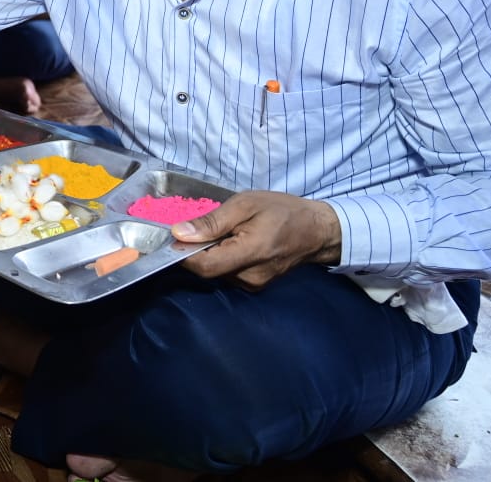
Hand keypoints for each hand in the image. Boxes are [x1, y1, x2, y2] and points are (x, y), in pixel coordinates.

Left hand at [174, 190, 342, 289]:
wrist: (317, 230)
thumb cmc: (282, 211)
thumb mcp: (246, 205)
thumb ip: (212, 221)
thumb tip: (178, 233)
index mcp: (249, 254)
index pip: (203, 266)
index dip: (182, 253)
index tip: (174, 236)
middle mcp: (249, 277)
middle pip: (206, 269)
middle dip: (196, 250)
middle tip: (200, 226)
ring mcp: (253, 284)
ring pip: (216, 271)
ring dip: (210, 253)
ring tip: (222, 231)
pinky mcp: (254, 284)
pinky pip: (227, 272)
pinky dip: (221, 257)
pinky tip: (231, 241)